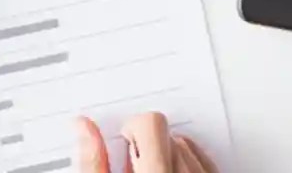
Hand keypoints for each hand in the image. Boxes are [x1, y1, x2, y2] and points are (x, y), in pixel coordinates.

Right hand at [77, 113, 217, 172]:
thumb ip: (93, 162)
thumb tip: (84, 127)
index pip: (151, 123)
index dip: (132, 129)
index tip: (126, 143)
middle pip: (167, 133)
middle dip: (148, 148)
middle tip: (135, 171)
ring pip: (187, 147)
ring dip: (169, 158)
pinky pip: (208, 162)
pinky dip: (189, 166)